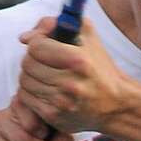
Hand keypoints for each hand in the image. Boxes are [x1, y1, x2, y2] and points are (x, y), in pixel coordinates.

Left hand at [15, 18, 129, 132]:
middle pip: (28, 64)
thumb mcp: (86, 35)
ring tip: (46, 75)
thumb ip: (55, 23)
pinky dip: (31, 91)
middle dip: (33, 59)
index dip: (37, 42)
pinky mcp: (54, 117)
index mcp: (78, 61)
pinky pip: (25, 98)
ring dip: (31, 75)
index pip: (36, 47)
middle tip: (44, 61)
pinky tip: (45, 89)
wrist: (116, 104)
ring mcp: (61, 103)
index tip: (44, 45)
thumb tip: (25, 38)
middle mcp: (70, 83)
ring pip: (24, 81)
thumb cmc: (99, 67)